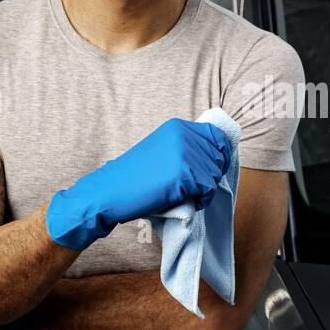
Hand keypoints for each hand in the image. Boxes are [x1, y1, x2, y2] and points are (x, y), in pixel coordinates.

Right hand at [46, 118, 229, 250]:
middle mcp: (183, 135)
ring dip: (206, 189)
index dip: (219, 154)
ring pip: (214, 174)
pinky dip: (203, 200)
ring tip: (188, 195)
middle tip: (196, 188)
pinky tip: (188, 202)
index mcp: (177, 127)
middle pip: (218, 156)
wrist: (110, 191)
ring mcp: (185, 154)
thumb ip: (184, 147)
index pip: (216, 135)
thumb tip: (216, 156)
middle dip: (212, 174)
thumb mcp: (161, 150)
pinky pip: (208, 189)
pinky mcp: (185, 175)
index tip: (211, 169)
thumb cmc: (134, 177)